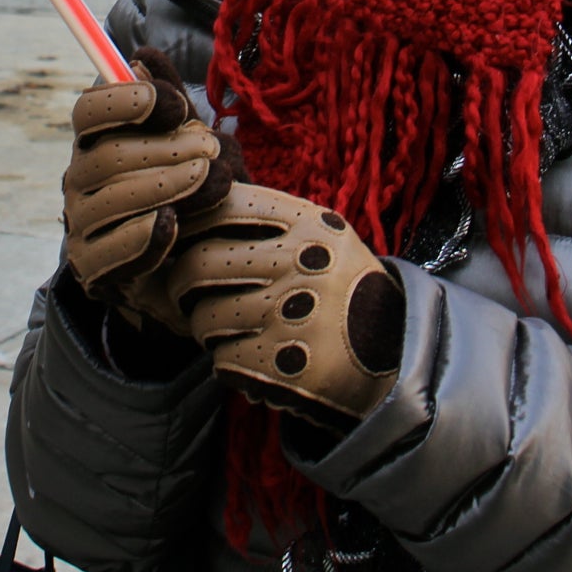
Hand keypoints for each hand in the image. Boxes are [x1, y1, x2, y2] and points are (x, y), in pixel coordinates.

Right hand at [63, 48, 236, 323]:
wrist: (201, 266)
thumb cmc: (198, 194)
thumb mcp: (196, 145)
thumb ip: (173, 105)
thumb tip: (145, 57)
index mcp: (100, 140)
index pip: (88, 111)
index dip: (123, 101)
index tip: (171, 104)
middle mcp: (82, 179)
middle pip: (105, 154)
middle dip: (164, 148)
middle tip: (211, 150)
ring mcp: (84, 225)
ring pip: (109, 199)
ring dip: (165, 186)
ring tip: (210, 183)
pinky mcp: (93, 270)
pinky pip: (109, 253)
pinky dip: (142, 237)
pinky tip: (172, 225)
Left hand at [165, 184, 404, 429]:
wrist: (395, 356)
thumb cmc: (335, 290)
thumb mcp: (318, 238)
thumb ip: (260, 222)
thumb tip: (176, 214)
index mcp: (310, 223)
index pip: (221, 206)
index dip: (188, 225)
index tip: (182, 242)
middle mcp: (304, 263)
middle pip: (198, 263)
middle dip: (183, 285)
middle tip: (190, 297)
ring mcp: (296, 315)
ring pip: (204, 317)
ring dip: (205, 330)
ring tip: (228, 331)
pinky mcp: (289, 366)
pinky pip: (222, 361)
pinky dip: (229, 366)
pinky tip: (255, 359)